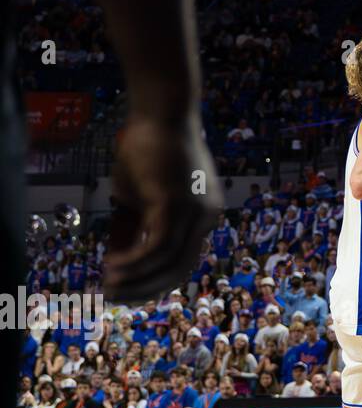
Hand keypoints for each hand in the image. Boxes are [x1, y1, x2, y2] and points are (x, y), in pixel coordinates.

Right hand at [103, 112, 223, 302]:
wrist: (160, 111)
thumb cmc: (148, 148)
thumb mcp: (140, 195)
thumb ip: (135, 226)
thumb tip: (119, 259)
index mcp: (203, 216)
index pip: (184, 261)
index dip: (156, 281)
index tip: (128, 290)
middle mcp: (206, 217)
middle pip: (181, 268)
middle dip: (146, 288)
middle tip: (113, 296)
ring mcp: (195, 210)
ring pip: (170, 261)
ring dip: (137, 278)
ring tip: (109, 284)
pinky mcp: (176, 202)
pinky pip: (159, 244)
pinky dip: (136, 260)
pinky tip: (112, 264)